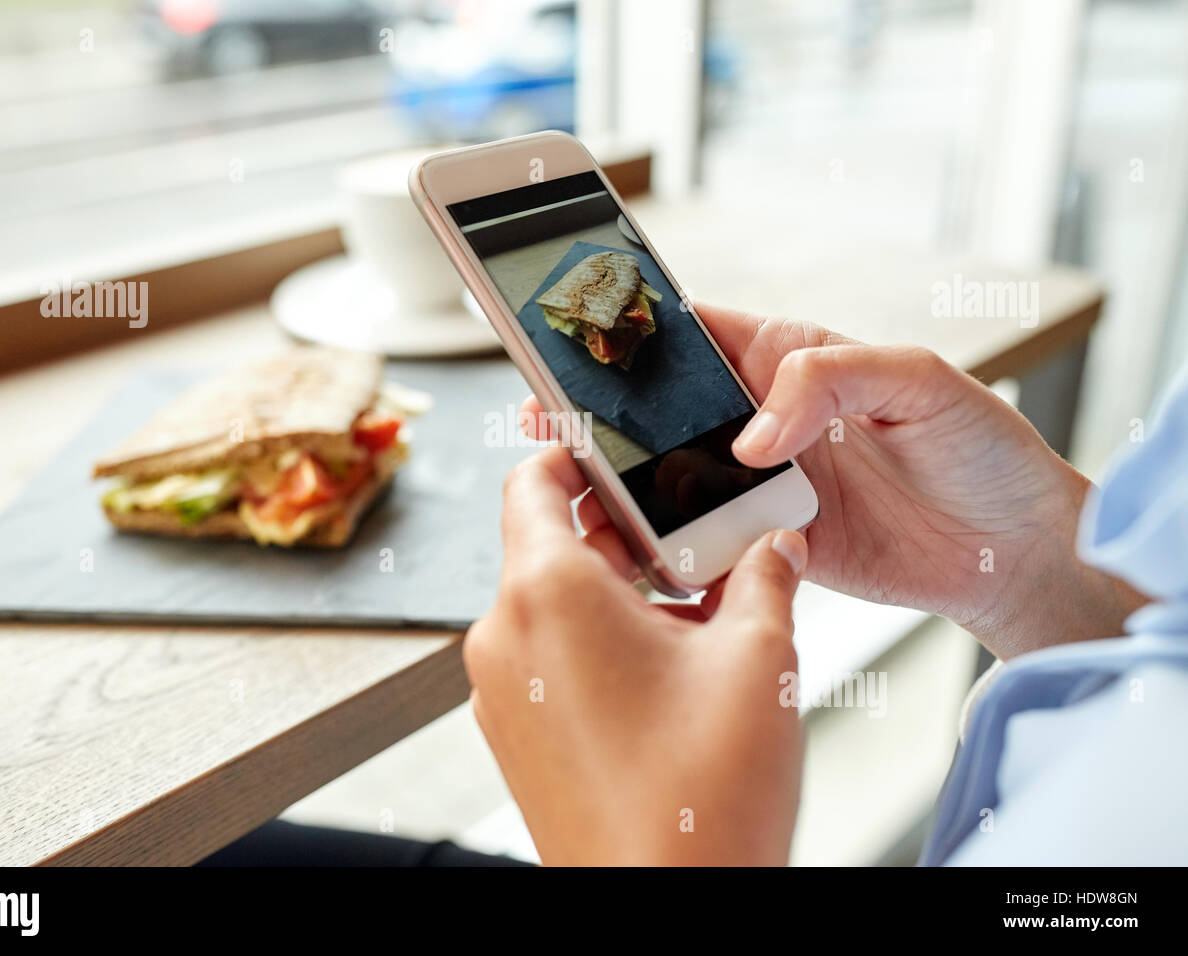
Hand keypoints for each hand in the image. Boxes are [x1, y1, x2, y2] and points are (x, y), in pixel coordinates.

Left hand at [466, 447, 807, 864]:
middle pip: (548, 541)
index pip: (532, 478)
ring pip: (553, 602)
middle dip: (623, 529)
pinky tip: (672, 663)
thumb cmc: (700, 801)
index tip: (614, 442)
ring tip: (698, 605)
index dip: (573, 448)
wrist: (668, 911)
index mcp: (547, 592)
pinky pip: (549, 656)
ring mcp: (503, 692)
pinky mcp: (517, 735)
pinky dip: (599, 639)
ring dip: (619, 588)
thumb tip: (778, 544)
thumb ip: (768, 578)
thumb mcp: (760, 661)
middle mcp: (506, 635)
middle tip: (692, 527)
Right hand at [520, 307, 1144, 657]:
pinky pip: (700, 543)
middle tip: (547, 425)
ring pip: (667, 479)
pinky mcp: (767, 543)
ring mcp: (759, 483)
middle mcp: (761, 419)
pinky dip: (663, 550)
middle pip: (660, 411)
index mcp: (787, 358)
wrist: (1014, 551)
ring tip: (572, 495)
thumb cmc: (980, 448)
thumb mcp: (920, 381)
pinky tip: (629, 554)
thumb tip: (749, 437)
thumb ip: (829, 380)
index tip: (573, 340)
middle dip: (599, 415)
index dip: (628, 332)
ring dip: (620, 488)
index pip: (690, 332)